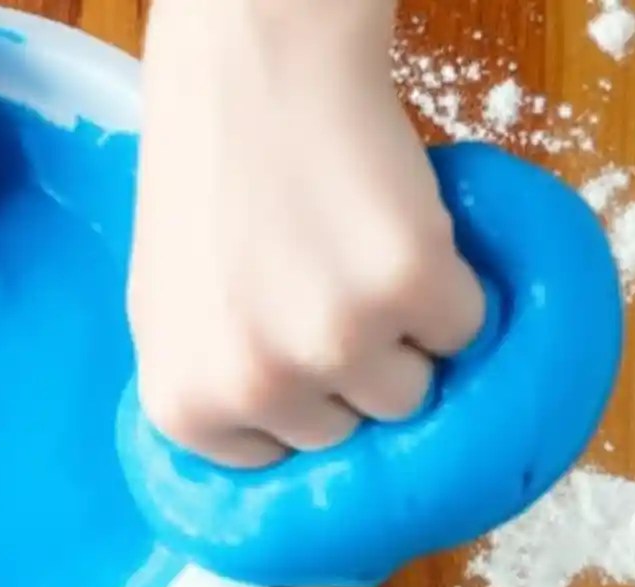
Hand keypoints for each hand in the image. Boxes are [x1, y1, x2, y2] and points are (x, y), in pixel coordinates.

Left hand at [128, 0, 485, 467]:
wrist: (252, 78)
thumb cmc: (204, 186)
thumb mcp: (171, 308)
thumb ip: (217, 390)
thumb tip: (283, 450)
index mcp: (185, 406)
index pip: (271, 460)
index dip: (292, 401)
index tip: (287, 345)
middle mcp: (254, 387)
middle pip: (345, 430)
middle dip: (345, 370)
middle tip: (319, 286)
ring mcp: (334, 344)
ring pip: (410, 391)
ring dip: (402, 336)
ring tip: (354, 259)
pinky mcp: (409, 289)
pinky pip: (463, 329)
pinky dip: (449, 287)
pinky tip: (392, 231)